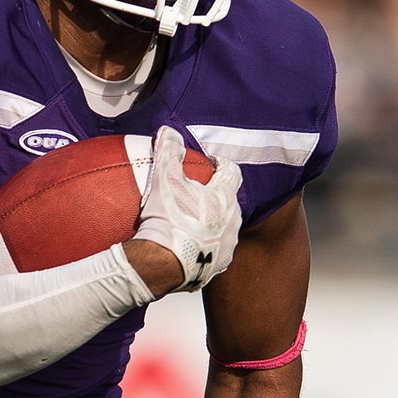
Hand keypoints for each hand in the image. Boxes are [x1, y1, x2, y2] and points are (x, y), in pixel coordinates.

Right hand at [132, 127, 242, 292]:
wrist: (163, 264)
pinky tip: (189, 246)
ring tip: (191, 222)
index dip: (221, 164)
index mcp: (225, 198)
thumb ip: (168, 151)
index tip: (211, 163)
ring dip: (212, 222)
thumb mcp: (164, 179)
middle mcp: (234, 222)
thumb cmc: (167, 219)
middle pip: (228, 201)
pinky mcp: (219, 267)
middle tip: (194, 194)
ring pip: (224, 228)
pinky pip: (215, 251)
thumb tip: (169, 130)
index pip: (232, 172)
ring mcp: (228, 246)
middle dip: (215, 196)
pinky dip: (205, 246)